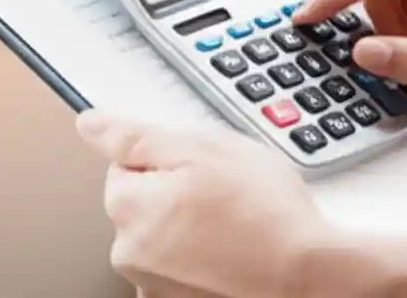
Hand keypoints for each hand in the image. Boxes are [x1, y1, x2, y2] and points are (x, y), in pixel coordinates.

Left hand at [78, 110, 406, 297]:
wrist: (316, 280)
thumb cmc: (269, 219)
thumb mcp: (204, 149)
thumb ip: (137, 136)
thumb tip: (90, 125)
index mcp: (128, 208)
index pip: (125, 165)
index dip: (168, 159)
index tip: (201, 169)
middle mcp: (130, 254)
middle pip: (142, 204)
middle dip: (175, 194)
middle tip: (223, 196)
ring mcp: (155, 286)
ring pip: (163, 238)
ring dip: (189, 230)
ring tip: (236, 229)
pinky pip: (183, 269)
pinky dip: (203, 261)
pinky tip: (235, 256)